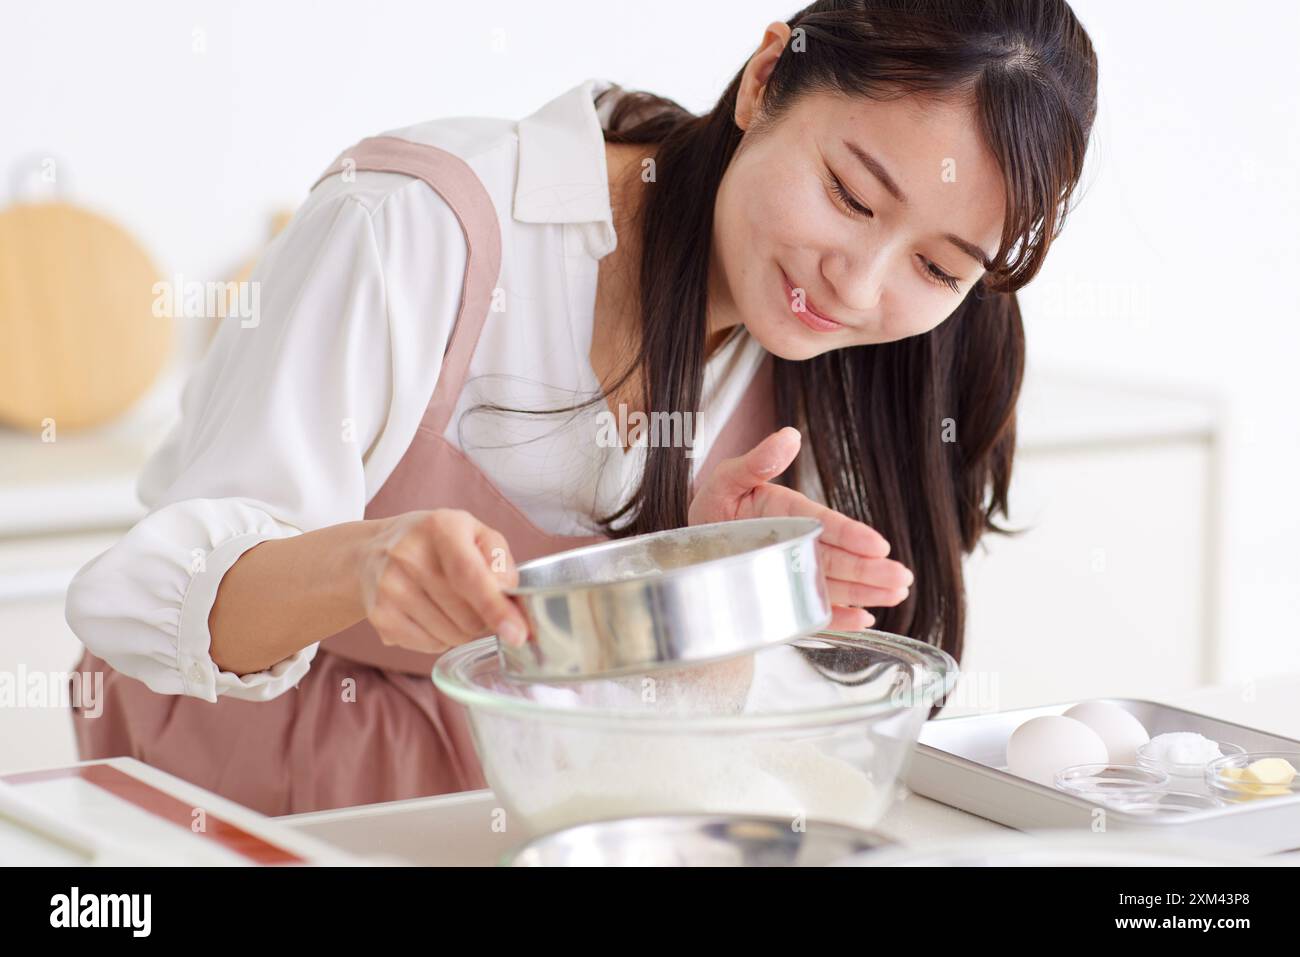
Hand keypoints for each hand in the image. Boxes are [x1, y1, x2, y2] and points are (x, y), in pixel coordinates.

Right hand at [358, 508, 528, 652]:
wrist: (373, 551)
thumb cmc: (435, 543)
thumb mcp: (473, 532)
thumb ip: (500, 560)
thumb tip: (510, 599)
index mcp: (440, 528)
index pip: (469, 575)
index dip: (496, 608)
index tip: (517, 634)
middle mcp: (408, 556)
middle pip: (467, 615)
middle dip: (485, 618)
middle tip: (476, 599)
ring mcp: (390, 589)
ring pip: (452, 635)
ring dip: (464, 629)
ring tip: (449, 603)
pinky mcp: (380, 617)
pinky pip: (431, 646)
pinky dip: (441, 637)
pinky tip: (431, 613)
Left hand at [688, 426, 913, 630]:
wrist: (694, 543)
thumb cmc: (716, 505)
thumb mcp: (729, 478)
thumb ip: (758, 461)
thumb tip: (788, 436)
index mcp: (789, 512)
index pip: (824, 525)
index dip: (851, 535)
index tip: (878, 545)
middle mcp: (798, 542)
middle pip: (838, 558)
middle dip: (871, 570)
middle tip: (901, 577)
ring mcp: (795, 570)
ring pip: (834, 583)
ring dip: (866, 591)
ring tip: (897, 593)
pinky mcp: (788, 594)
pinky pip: (814, 609)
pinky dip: (837, 617)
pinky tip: (863, 619)